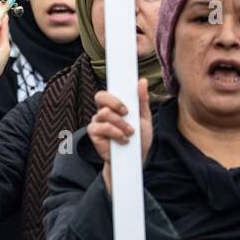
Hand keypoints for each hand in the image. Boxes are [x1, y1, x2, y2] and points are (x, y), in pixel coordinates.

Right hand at [87, 80, 152, 196]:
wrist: (135, 158)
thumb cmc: (139, 138)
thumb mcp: (144, 117)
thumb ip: (142, 100)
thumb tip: (142, 81)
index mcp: (113, 107)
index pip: (106, 93)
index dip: (114, 95)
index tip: (127, 106)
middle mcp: (102, 113)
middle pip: (100, 97)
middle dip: (115, 103)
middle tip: (127, 114)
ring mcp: (96, 123)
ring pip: (105, 113)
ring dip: (121, 123)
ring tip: (130, 133)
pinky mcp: (94, 134)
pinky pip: (103, 127)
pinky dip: (116, 133)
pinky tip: (123, 140)